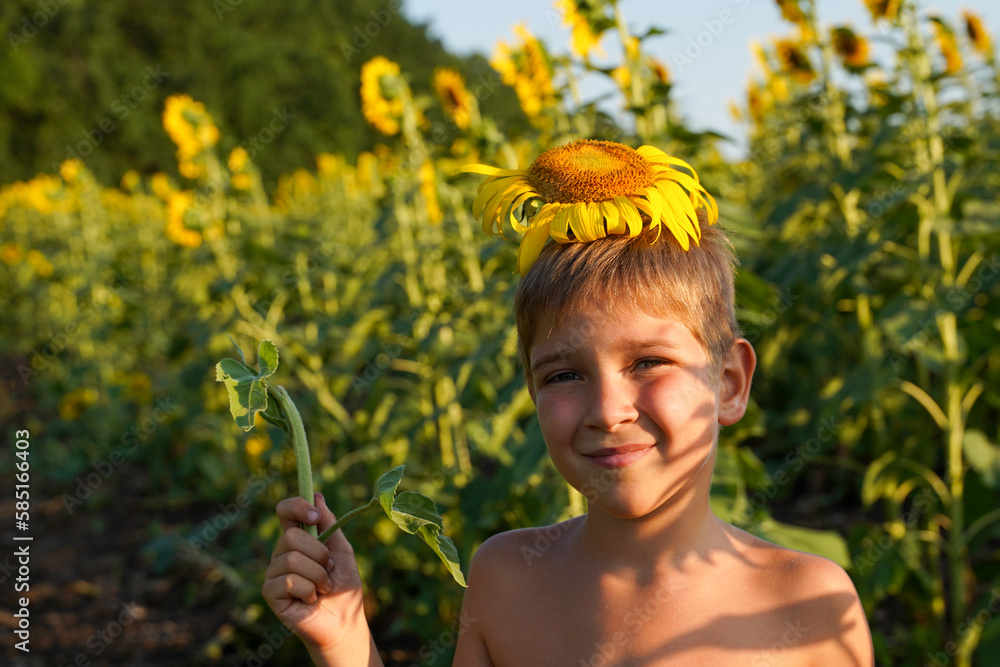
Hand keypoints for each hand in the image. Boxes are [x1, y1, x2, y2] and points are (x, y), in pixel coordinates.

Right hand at [263, 492, 372, 659]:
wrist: (344, 621)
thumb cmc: (344, 586)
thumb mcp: (342, 550)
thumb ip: (329, 524)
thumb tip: (317, 495)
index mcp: (298, 540)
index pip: (285, 512)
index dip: (296, 507)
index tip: (314, 515)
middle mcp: (282, 554)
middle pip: (290, 536)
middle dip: (319, 554)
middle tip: (327, 570)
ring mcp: (274, 573)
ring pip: (292, 558)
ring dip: (317, 575)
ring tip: (322, 588)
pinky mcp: (271, 593)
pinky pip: (289, 580)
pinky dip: (309, 590)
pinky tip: (311, 599)